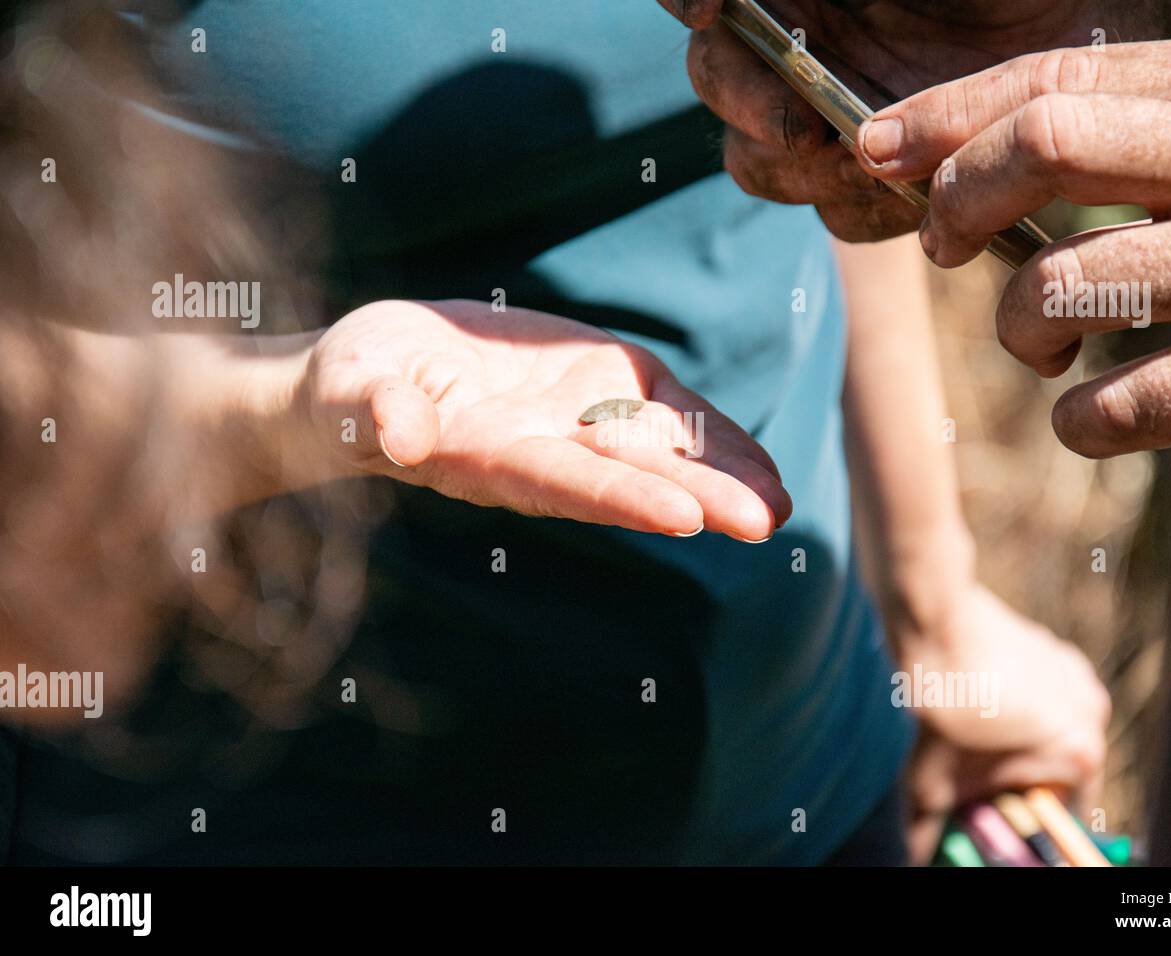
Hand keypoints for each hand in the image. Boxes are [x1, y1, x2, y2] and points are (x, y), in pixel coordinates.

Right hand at [292, 299, 790, 538]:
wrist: (383, 371)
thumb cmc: (349, 387)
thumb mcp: (350, 389)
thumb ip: (373, 410)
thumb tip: (394, 431)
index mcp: (489, 456)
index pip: (563, 480)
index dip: (620, 496)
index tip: (683, 516)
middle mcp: (546, 451)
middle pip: (630, 478)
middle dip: (698, 498)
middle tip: (766, 523)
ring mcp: (576, 424)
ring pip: (660, 453)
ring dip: (722, 479)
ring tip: (780, 505)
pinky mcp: (596, 389)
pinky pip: (663, 417)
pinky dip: (712, 439)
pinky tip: (760, 467)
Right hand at [655, 0, 1115, 239]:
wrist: (1131, 21)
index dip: (696, 3)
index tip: (719, 7)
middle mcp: (813, 44)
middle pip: (719, 84)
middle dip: (748, 102)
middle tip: (799, 120)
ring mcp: (850, 115)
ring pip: (768, 164)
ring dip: (800, 168)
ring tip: (863, 160)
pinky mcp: (902, 179)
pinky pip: (848, 214)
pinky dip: (868, 211)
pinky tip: (915, 196)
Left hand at [863, 36, 1170, 455]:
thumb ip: (1096, 119)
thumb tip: (898, 145)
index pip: (1053, 83)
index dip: (945, 120)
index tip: (876, 149)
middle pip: (1044, 149)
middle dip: (959, 199)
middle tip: (944, 243)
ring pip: (1058, 285)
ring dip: (1017, 325)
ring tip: (1044, 340)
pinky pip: (1112, 406)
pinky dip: (1075, 419)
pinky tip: (1091, 404)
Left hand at [895, 582, 1109, 862]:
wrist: (928, 615)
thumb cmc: (938, 699)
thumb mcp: (931, 778)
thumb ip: (931, 827)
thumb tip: (913, 854)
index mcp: (1080, 753)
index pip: (1061, 812)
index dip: (1019, 821)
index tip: (986, 821)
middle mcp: (1092, 712)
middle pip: (1054, 767)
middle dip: (1012, 779)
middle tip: (966, 781)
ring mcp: (1075, 674)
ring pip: (1044, 728)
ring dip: (1010, 740)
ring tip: (962, 739)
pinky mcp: (1051, 647)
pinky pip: (1036, 694)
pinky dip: (1009, 704)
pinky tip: (968, 701)